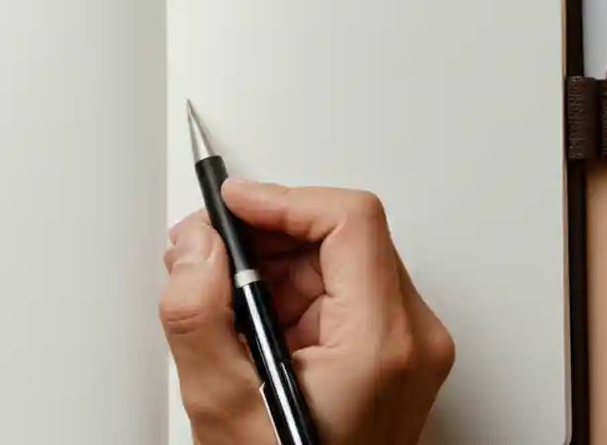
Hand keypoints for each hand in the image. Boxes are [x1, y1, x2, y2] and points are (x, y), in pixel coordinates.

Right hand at [160, 179, 454, 444]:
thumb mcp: (223, 406)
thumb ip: (197, 313)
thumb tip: (195, 247)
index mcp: (383, 343)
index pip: (349, 220)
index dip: (281, 200)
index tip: (233, 206)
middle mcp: (411, 338)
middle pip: (341, 235)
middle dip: (267, 237)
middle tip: (209, 257)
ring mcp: (408, 347)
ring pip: (337, 260)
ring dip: (274, 268)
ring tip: (225, 307)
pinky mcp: (394, 354)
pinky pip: (340, 292)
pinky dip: (290, 295)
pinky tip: (253, 327)